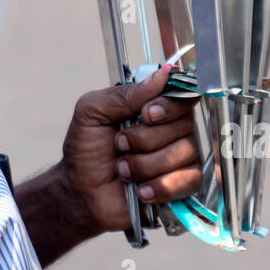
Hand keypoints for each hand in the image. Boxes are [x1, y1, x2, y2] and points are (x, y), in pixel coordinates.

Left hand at [57, 66, 203, 238]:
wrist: (80, 193)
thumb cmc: (85, 152)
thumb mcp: (92, 113)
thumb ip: (124, 94)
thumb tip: (161, 76)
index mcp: (151, 107)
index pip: (181, 95)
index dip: (169, 105)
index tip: (145, 114)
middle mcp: (170, 129)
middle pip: (184, 124)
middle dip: (146, 138)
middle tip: (120, 145)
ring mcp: (178, 157)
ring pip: (184, 153)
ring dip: (146, 165)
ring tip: (123, 171)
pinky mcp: (181, 185)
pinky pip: (189, 180)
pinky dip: (161, 186)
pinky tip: (141, 191)